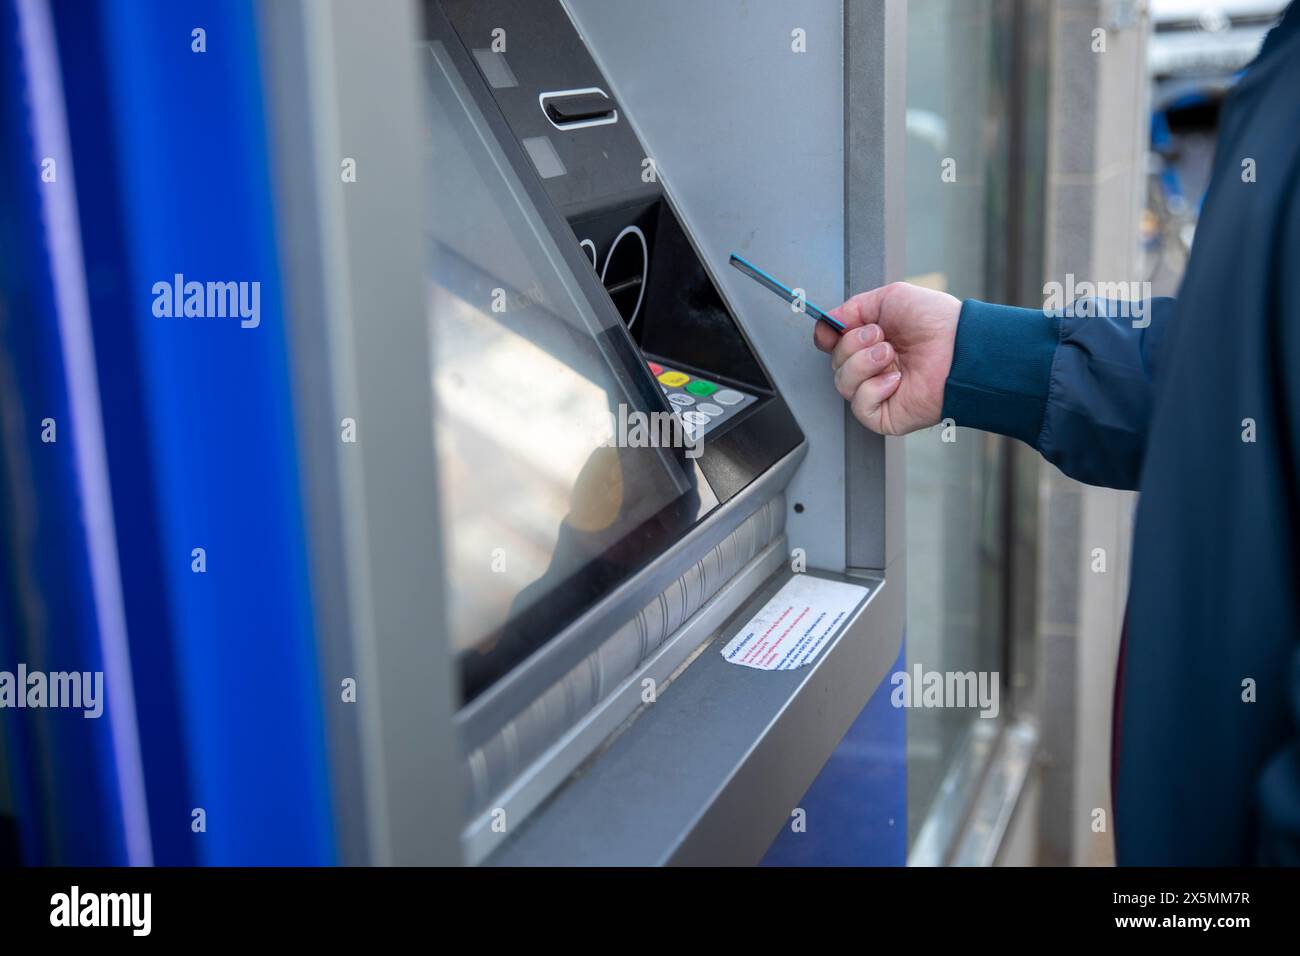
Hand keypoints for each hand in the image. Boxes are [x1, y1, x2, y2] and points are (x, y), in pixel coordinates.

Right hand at [813, 282, 960, 435]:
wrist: (960, 346)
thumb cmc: (937, 322)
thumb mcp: (890, 298)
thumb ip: (854, 307)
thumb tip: (829, 321)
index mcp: (872, 341)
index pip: (833, 346)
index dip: (827, 338)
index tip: (832, 330)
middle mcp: (873, 367)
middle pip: (835, 363)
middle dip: (853, 345)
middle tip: (880, 336)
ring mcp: (878, 391)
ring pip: (843, 384)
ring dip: (864, 364)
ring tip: (890, 355)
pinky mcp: (885, 414)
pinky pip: (860, 405)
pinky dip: (874, 389)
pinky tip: (895, 379)